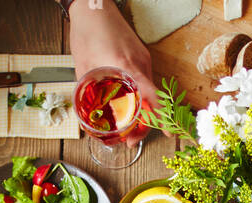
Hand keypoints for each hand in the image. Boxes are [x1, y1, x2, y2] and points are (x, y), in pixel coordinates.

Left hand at [68, 0, 156, 121]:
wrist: (92, 5)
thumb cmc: (88, 31)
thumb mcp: (83, 66)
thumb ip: (87, 92)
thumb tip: (86, 114)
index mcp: (126, 65)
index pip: (153, 95)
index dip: (161, 116)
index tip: (168, 132)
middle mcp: (139, 63)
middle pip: (153, 100)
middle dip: (146, 124)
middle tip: (131, 139)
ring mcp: (143, 58)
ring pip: (149, 92)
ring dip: (143, 111)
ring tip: (129, 125)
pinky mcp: (141, 55)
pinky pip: (145, 81)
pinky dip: (141, 96)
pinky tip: (129, 103)